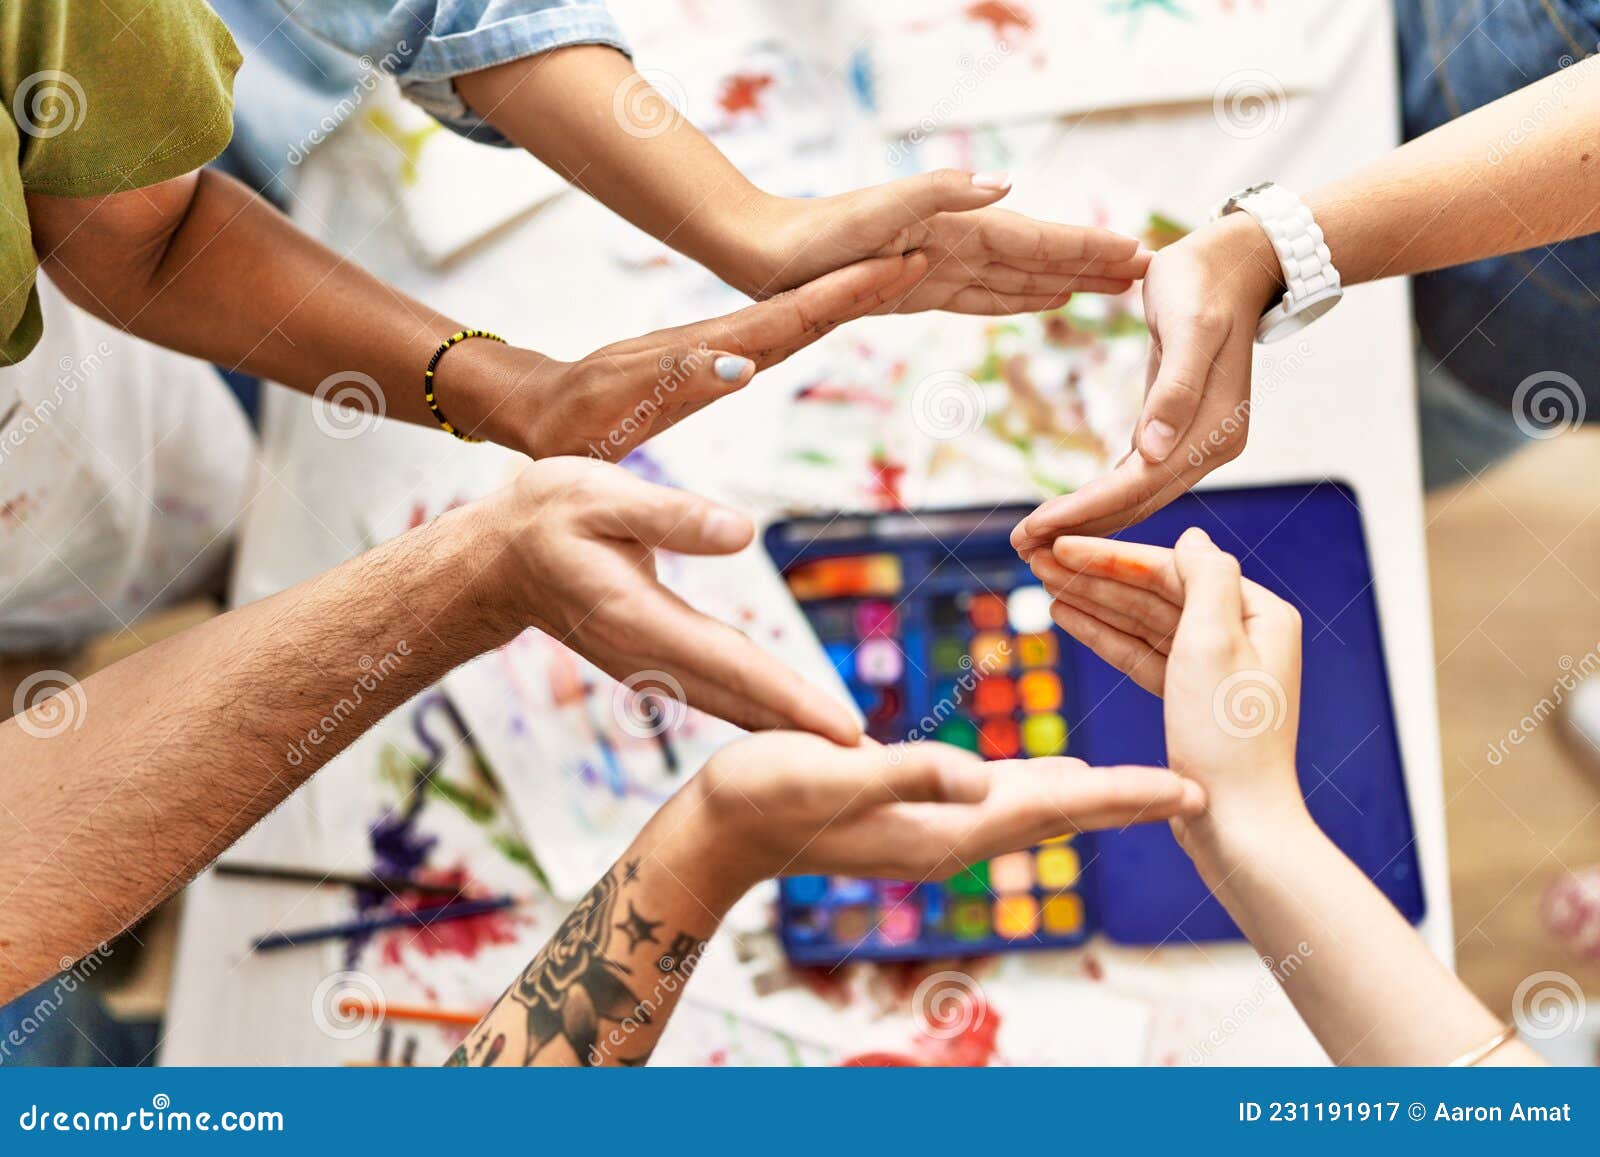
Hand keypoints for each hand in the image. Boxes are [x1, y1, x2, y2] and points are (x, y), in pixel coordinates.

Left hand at [462, 254, 925, 458]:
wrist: (536, 409)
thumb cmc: (571, 428)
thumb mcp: (619, 416)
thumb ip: (677, 387)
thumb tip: (742, 365)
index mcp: (704, 356)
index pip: (788, 319)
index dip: (844, 293)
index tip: (896, 264)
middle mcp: (715, 344)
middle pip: (802, 307)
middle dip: (861, 280)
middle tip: (922, 250)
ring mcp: (712, 348)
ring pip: (791, 315)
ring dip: (844, 292)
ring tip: (899, 267)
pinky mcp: (705, 358)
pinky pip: (772, 333)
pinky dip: (810, 314)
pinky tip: (832, 310)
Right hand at [477, 457, 860, 743]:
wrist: (495, 560)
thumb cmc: (547, 515)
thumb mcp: (601, 494)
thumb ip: (669, 514)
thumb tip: (742, 530)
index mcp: (641, 619)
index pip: (735, 665)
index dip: (793, 700)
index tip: (846, 733)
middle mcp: (649, 657)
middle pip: (743, 701)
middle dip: (807, 736)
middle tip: (876, 767)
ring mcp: (648, 667)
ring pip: (732, 706)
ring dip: (788, 733)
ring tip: (850, 759)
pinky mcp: (652, 663)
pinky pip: (719, 695)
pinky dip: (760, 714)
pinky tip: (793, 727)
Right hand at [676, 731, 1205, 887]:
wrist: (721, 827)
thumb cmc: (769, 793)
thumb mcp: (833, 774)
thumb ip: (907, 774)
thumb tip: (981, 776)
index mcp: (945, 827)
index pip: (1056, 810)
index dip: (1124, 798)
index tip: (1190, 794)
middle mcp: (952, 836)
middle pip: (1060, 816)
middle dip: (1127, 803)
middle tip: (1197, 791)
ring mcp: (935, 829)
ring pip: (1035, 811)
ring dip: (1093, 798)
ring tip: (1147, 787)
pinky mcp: (916, 814)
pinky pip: (1001, 800)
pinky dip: (1043, 786)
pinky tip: (1054, 775)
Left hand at [731, 171, 1149, 313]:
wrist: (764, 255)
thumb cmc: (814, 235)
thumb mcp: (877, 210)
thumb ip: (939, 193)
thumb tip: (1003, 187)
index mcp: (954, 225)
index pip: (1035, 238)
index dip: (1085, 247)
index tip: (1135, 254)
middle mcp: (954, 243)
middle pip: (1037, 256)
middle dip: (1090, 264)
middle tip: (1144, 274)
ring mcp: (937, 267)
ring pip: (1016, 278)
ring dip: (1063, 281)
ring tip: (1108, 288)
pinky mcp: (915, 290)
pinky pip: (981, 297)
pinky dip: (1017, 298)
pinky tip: (1042, 300)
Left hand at [1009, 214, 1280, 551]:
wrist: (1234, 264)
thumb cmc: (1205, 284)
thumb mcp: (1190, 326)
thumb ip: (1176, 388)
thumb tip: (1155, 449)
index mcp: (1217, 430)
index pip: (1141, 484)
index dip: (1086, 511)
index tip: (1036, 529)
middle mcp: (1211, 447)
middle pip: (1137, 502)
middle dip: (1079, 529)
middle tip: (1018, 549)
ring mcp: (1197, 443)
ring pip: (1135, 497)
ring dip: (1086, 522)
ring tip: (1032, 540)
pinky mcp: (1179, 433)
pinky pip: (1136, 478)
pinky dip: (1102, 499)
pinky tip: (1068, 515)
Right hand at [1027, 528, 1305, 831]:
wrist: (1236, 825)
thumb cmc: (1228, 736)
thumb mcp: (1214, 640)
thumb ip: (1204, 577)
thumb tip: (1191, 536)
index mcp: (1260, 613)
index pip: (1174, 569)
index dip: (1112, 555)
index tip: (1061, 543)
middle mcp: (1243, 636)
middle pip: (1156, 592)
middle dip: (1096, 574)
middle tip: (1039, 557)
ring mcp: (1215, 671)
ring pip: (1144, 622)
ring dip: (1094, 600)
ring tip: (1042, 581)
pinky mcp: (1191, 702)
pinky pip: (1143, 656)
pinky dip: (1106, 636)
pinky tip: (1067, 617)